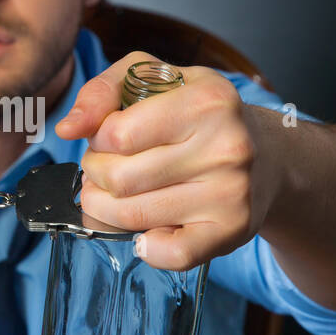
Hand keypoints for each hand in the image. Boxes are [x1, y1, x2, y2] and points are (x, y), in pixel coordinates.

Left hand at [53, 51, 281, 271]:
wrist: (266, 156)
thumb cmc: (198, 115)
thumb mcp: (153, 80)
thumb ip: (102, 92)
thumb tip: (68, 128)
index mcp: (207, 101)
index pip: (116, 134)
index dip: (97, 140)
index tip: (107, 139)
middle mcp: (226, 147)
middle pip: (119, 178)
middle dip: (96, 175)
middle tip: (106, 170)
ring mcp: (231, 193)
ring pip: (133, 216)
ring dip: (107, 209)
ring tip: (114, 195)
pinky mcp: (231, 232)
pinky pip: (169, 254)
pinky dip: (146, 247)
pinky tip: (147, 230)